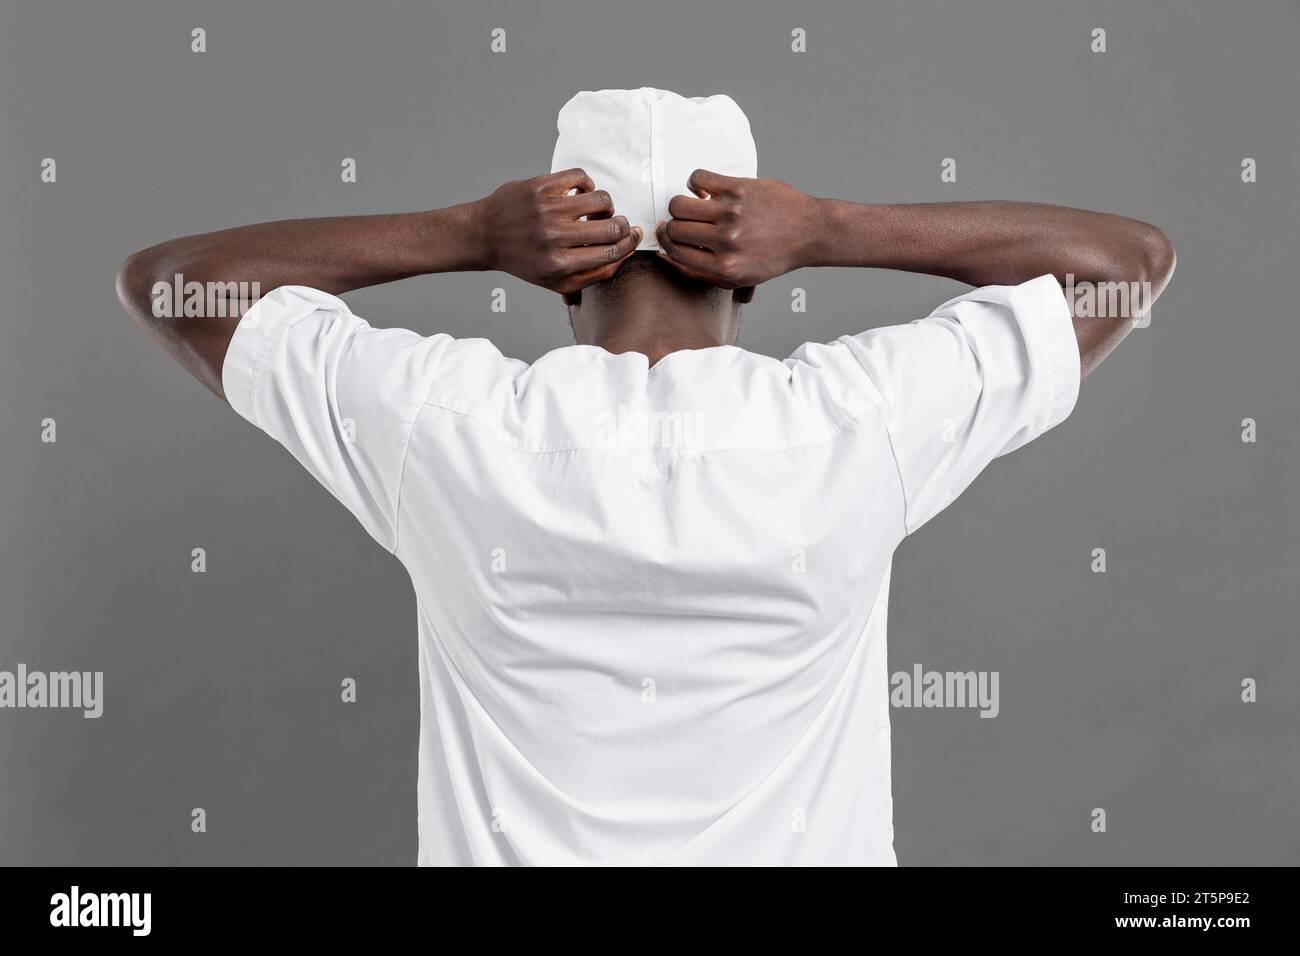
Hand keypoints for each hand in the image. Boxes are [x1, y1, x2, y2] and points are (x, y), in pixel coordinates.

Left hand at [472, 168, 641, 294]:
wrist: (484, 235)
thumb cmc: (522, 260)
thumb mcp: (553, 281)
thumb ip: (590, 277)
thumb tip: (622, 257)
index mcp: (559, 265)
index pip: (610, 254)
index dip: (629, 245)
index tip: (634, 236)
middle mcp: (554, 238)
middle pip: (611, 228)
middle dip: (623, 226)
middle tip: (617, 224)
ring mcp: (547, 210)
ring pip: (600, 199)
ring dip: (606, 205)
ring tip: (597, 210)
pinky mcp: (540, 187)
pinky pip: (580, 177)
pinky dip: (587, 184)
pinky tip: (579, 194)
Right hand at [655, 170, 822, 288]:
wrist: (809, 232)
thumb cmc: (774, 255)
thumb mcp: (739, 278)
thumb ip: (702, 273)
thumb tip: (665, 256)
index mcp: (724, 268)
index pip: (674, 253)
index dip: (665, 242)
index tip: (666, 234)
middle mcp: (726, 242)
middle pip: (673, 228)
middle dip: (672, 225)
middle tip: (681, 221)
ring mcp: (732, 214)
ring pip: (679, 204)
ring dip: (680, 205)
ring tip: (694, 206)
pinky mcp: (739, 189)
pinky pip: (698, 178)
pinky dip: (696, 182)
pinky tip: (706, 190)